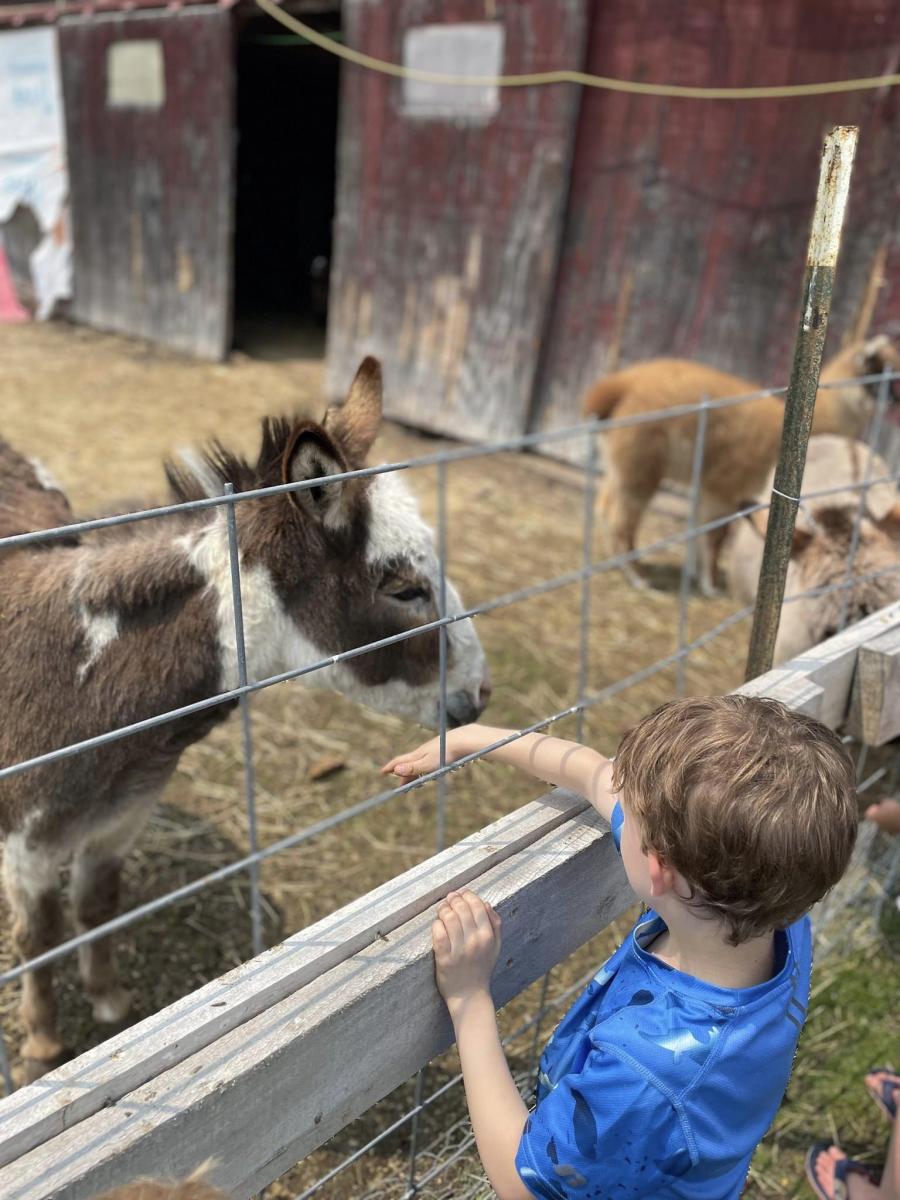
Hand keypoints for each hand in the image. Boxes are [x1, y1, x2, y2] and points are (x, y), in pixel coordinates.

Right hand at [380, 727, 471, 778]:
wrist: (462, 741)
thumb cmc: (445, 754)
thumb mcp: (428, 764)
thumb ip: (413, 768)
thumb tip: (396, 770)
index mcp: (417, 755)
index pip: (399, 761)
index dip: (390, 767)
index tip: (381, 773)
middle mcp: (422, 752)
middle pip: (408, 764)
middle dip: (402, 774)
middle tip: (399, 784)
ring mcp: (431, 751)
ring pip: (419, 762)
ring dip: (413, 772)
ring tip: (412, 780)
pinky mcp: (440, 751)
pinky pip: (428, 761)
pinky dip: (423, 768)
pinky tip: (428, 768)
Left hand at [432, 890, 501, 1020]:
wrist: (470, 996)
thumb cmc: (481, 969)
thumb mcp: (495, 947)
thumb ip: (495, 924)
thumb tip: (486, 903)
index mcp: (488, 936)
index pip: (477, 906)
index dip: (467, 896)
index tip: (460, 894)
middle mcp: (474, 942)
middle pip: (461, 909)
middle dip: (453, 899)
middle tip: (448, 899)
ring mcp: (458, 951)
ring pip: (449, 919)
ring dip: (443, 909)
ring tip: (442, 909)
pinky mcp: (444, 959)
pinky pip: (438, 934)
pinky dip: (436, 925)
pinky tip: (437, 924)